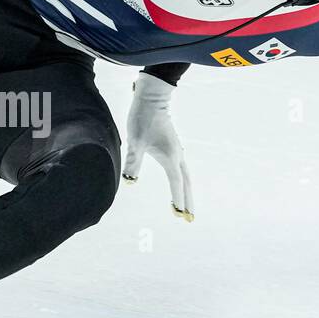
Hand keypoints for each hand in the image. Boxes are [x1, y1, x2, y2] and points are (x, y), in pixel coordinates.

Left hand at [122, 72, 193, 220]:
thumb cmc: (142, 119)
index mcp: (170, 157)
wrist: (152, 99)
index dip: (178, 200)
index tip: (179, 215)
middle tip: (190, 219)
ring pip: (186, 176)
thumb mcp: (134, 142)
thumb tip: (129, 182)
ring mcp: (177, 151)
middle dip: (188, 201)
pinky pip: (182, 169)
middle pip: (186, 183)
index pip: (176, 184)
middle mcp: (177, 155)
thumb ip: (133, 162)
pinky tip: (179, 185)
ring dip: (187, 192)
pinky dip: (182, 181)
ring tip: (186, 207)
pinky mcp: (174, 147)